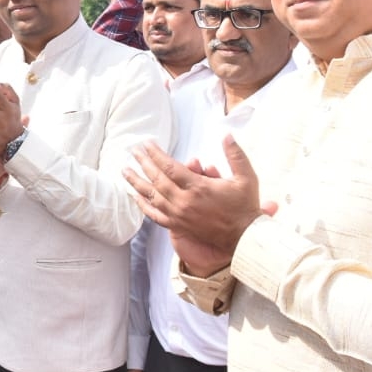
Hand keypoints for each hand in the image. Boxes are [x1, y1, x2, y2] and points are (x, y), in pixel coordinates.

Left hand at [123, 136, 274, 276]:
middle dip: (143, 163)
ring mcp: (179, 215)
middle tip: (133, 151)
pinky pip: (154, 215)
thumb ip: (235, 155)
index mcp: (198, 187)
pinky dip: (143, 205)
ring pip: (152, 196)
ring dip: (137, 182)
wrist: (244, 237)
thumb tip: (226, 135)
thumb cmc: (245, 206)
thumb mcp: (246, 177)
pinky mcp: (178, 226)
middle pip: (157, 179)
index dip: (156, 154)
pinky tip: (134, 196)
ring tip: (125, 170)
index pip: (169, 167)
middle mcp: (184, 201)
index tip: (147, 144)